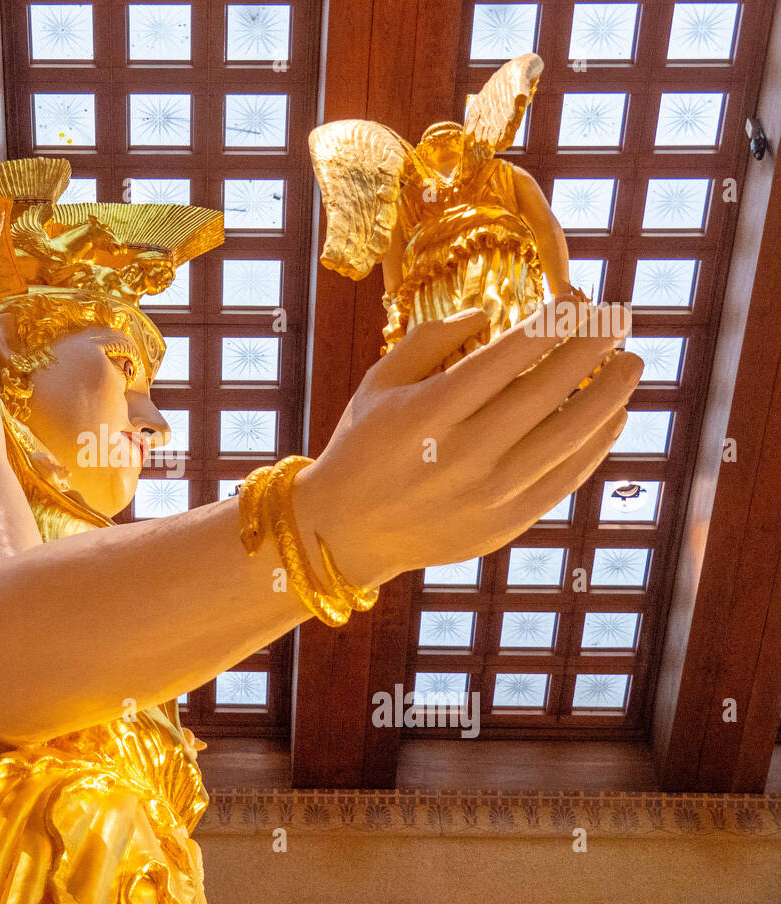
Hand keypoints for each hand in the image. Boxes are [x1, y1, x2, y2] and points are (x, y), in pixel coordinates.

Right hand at [295, 302, 641, 589]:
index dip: (555, 321)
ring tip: (631, 365)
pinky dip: (597, 444)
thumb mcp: (379, 383)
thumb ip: (430, 340)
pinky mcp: (507, 522)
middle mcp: (466, 450)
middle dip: (594, 345)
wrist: (346, 531)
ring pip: (571, 433)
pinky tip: (611, 418)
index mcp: (431, 409)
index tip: (580, 299)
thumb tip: (487, 313)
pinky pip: (567, 477)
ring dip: (611, 394)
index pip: (512, 352)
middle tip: (621, 319)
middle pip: (550, 387)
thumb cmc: (362, 446)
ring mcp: (491, 491)